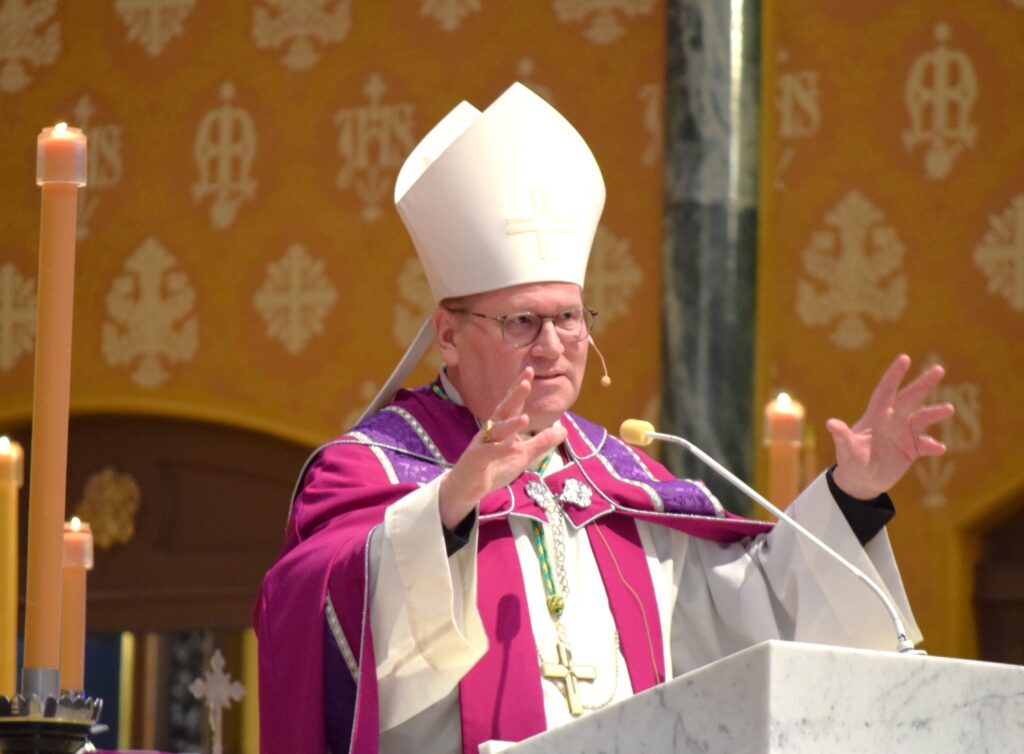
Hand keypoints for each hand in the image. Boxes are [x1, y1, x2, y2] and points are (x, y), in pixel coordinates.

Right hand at [438, 366, 567, 528]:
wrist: (466, 488)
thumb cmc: (493, 467)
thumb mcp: (522, 454)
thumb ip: (540, 442)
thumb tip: (563, 428)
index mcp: (501, 428)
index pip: (512, 405)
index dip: (519, 388)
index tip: (528, 370)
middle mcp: (490, 431)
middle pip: (503, 410)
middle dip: (514, 396)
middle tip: (525, 382)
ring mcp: (481, 444)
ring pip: (496, 431)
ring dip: (510, 424)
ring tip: (525, 418)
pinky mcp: (476, 459)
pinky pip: (489, 452)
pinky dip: (501, 449)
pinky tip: (514, 446)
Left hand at [828, 354, 954, 499]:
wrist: (862, 481)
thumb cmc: (851, 462)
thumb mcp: (847, 450)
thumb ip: (842, 437)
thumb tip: (830, 423)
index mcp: (876, 416)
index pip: (885, 391)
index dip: (893, 375)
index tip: (904, 358)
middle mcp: (892, 421)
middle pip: (909, 399)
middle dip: (922, 385)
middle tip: (939, 369)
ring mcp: (904, 434)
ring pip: (922, 419)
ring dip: (934, 413)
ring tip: (949, 408)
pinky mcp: (912, 449)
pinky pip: (925, 445)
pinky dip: (932, 446)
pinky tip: (940, 448)